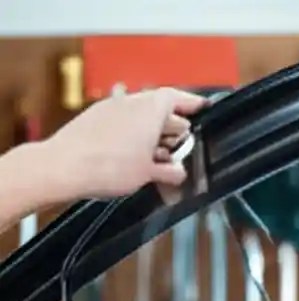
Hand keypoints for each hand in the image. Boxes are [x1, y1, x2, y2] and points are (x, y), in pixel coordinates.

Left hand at [42, 87, 206, 199]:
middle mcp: (130, 103)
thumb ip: (170, 171)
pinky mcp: (92, 119)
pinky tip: (132, 155)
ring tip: (158, 154)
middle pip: (158, 107)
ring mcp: (109, 108)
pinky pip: (120, 122)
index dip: (192, 102)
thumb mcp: (149, 173)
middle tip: (183, 140)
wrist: (63, 167)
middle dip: (172, 123)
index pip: (177, 97)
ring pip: (138, 115)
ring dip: (151, 131)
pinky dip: (131, 134)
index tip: (203, 107)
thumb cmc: (108, 166)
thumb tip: (178, 172)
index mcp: (150, 110)